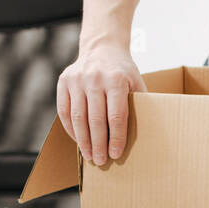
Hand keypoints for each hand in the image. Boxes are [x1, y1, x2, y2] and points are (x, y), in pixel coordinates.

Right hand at [56, 41, 145, 165]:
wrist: (102, 47)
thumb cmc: (122, 70)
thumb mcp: (136, 82)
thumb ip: (138, 104)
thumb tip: (144, 134)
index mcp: (116, 79)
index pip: (116, 115)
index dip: (116, 137)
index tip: (115, 154)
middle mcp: (94, 78)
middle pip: (96, 119)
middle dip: (98, 143)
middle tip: (100, 161)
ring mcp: (77, 79)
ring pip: (78, 117)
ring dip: (83, 140)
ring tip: (88, 155)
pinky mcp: (64, 81)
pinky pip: (64, 111)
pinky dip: (70, 128)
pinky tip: (78, 140)